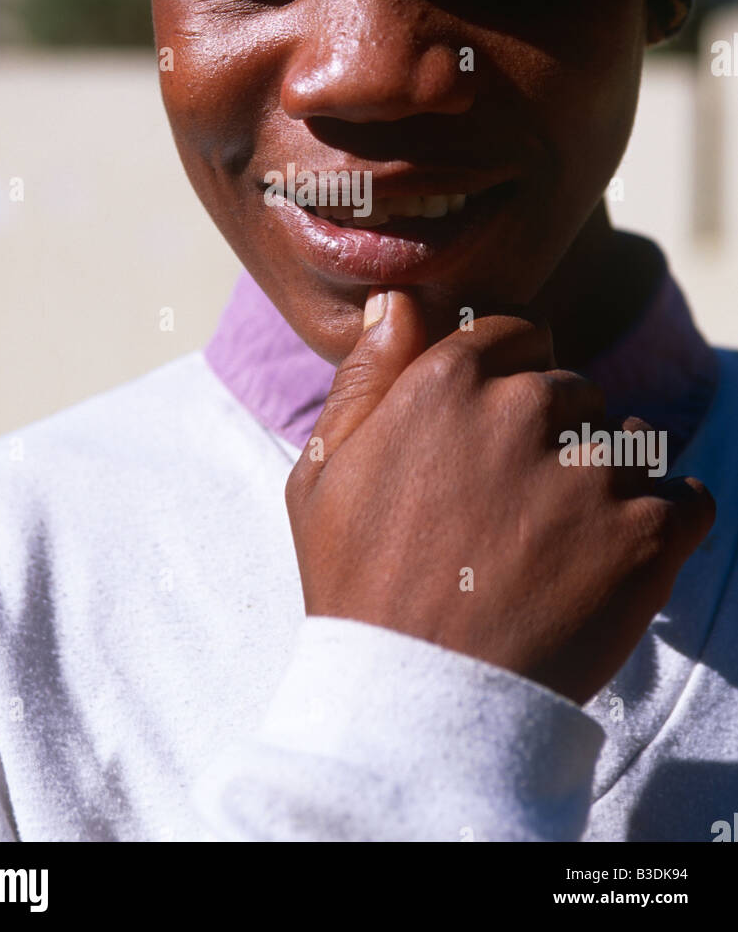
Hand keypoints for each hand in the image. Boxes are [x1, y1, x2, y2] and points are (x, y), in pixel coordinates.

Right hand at [285, 288, 714, 704]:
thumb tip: (400, 301)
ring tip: (561, 547)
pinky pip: (685, 498)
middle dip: (555, 434)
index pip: (517, 332)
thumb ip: (365, 376)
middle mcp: (525, 408)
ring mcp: (590, 470)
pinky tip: (616, 562)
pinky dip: (664, 526)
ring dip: (608, 480)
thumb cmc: (359, 586)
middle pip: (573, 389)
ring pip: (631, 440)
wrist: (417, 705)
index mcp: (447, 383)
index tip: (501, 429)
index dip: (512, 377)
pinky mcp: (646, 534)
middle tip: (517, 509)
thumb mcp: (322, 473)